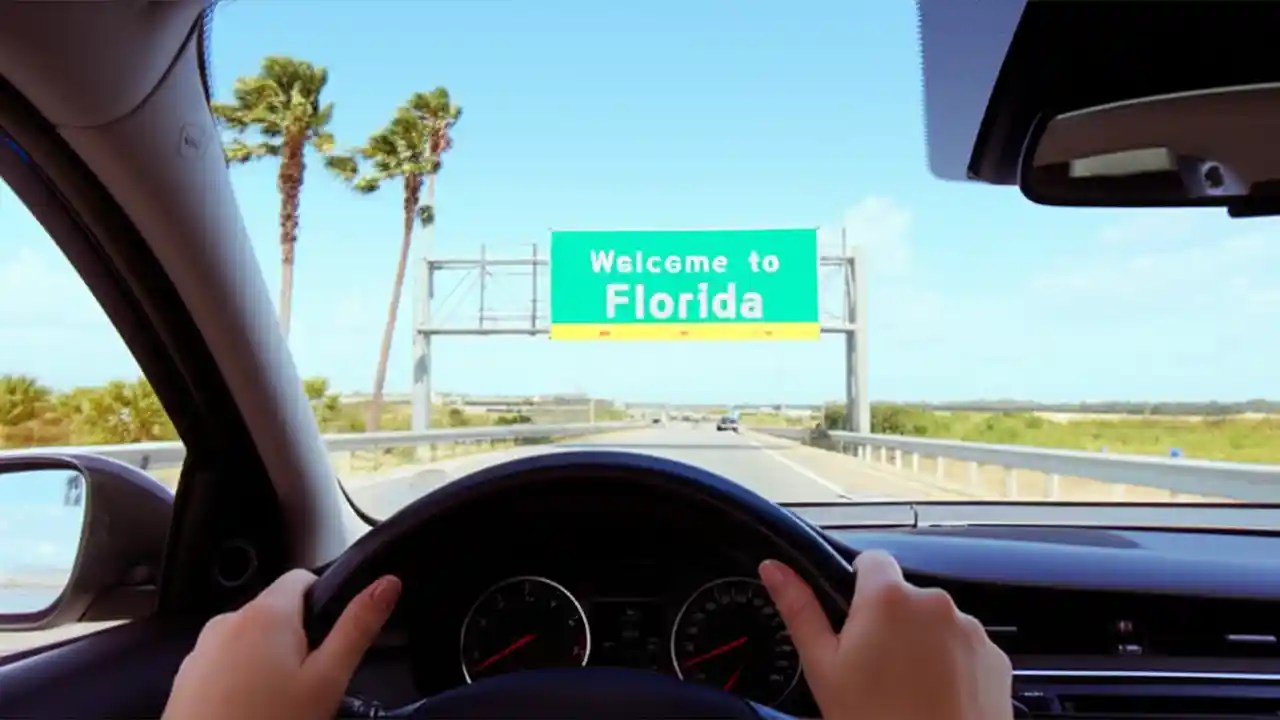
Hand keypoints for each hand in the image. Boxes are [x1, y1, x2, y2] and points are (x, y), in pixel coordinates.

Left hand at [163, 569, 401, 719]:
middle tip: (308, 686)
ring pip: (250, 641)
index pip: (302, 578)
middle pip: (276, 613)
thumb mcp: (327, 680)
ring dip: (266, 661)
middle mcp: (227, 620)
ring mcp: (200, 649)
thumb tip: (388, 582)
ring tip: (276, 706)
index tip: (330, 645)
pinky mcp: (184, 678)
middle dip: (296, 640)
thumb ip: (357, 627)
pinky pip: (223, 664)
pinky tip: (247, 713)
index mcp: (266, 613)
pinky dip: (238, 680)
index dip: (324, 604)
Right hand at [758, 551, 1011, 719]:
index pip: (873, 560)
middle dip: (890, 621)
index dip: (859, 585)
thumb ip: (799, 608)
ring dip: (922, 643)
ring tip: (907, 688)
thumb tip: (774, 568)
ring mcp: (971, 630)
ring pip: (935, 623)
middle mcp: (935, 604)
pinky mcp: (995, 657)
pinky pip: (965, 648)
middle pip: (904, 596)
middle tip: (874, 668)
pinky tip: (935, 696)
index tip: (854, 619)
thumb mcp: (823, 667)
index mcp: (888, 599)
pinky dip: (952, 665)